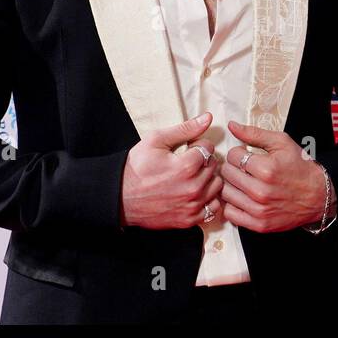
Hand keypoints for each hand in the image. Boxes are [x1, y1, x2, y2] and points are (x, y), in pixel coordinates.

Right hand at [120, 112, 224, 229]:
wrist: (121, 197)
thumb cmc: (137, 167)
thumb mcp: (156, 140)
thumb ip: (185, 129)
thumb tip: (208, 118)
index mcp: (187, 167)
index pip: (208, 148)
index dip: (198, 145)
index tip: (188, 149)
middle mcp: (193, 188)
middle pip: (214, 166)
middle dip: (203, 161)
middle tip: (188, 162)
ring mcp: (192, 206)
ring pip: (217, 186)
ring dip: (208, 179)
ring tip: (192, 177)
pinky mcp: (189, 220)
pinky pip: (213, 208)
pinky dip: (208, 199)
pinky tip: (196, 193)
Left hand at [218, 120, 326, 232]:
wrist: (318, 196)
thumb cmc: (300, 167)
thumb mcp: (282, 143)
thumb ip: (255, 134)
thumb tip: (232, 126)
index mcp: (267, 169)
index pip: (233, 156)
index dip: (238, 152)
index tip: (246, 155)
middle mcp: (261, 191)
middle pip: (227, 174)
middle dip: (234, 167)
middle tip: (244, 168)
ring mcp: (259, 210)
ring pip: (225, 193)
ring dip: (232, 186)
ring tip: (243, 182)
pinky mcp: (259, 224)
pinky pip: (230, 214)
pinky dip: (233, 205)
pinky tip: (243, 198)